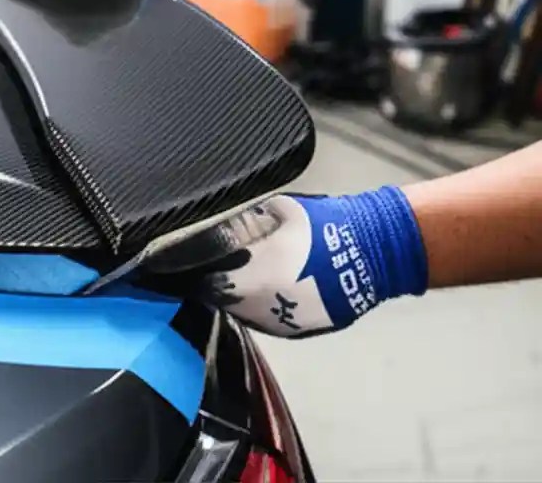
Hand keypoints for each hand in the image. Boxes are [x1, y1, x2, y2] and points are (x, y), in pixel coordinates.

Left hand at [142, 187, 428, 336]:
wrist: (374, 250)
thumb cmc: (318, 224)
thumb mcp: (268, 213)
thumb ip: (230, 228)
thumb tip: (195, 236)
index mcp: (246, 280)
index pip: (199, 281)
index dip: (184, 270)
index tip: (171, 261)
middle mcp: (258, 311)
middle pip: (218, 299)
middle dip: (211, 281)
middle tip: (207, 263)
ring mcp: (281, 326)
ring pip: (242, 313)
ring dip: (234, 296)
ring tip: (240, 273)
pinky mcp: (299, 332)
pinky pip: (268, 320)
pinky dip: (260, 305)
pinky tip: (265, 287)